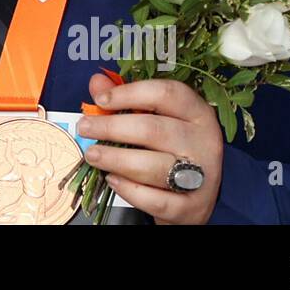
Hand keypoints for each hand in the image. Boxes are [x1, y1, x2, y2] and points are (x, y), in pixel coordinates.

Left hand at [76, 73, 223, 223]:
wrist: (196, 195)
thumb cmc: (171, 148)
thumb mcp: (156, 118)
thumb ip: (126, 99)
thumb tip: (97, 83)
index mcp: (197, 112)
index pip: (165, 94)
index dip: (129, 94)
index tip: (101, 100)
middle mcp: (205, 141)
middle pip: (153, 129)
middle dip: (111, 128)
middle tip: (84, 128)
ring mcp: (202, 176)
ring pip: (152, 166)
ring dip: (115, 159)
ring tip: (92, 155)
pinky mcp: (192, 206)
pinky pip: (155, 199)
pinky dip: (129, 190)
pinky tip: (112, 179)